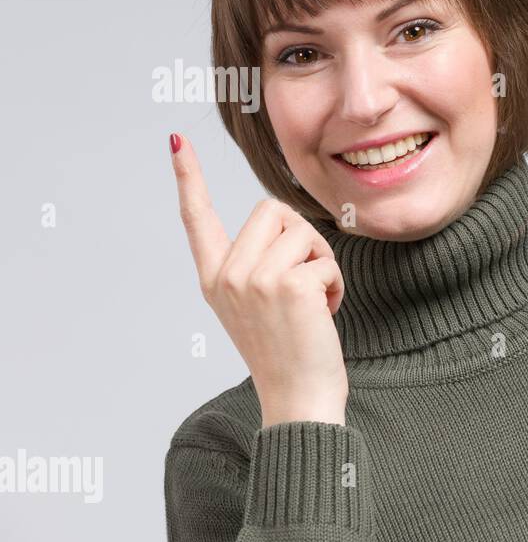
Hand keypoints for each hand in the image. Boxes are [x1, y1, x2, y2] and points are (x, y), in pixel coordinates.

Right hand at [169, 132, 347, 427]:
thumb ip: (258, 266)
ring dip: (323, 262)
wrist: (298, 400)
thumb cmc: (289, 354)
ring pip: (302, 231)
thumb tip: (280, 223)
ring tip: (316, 302)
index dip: (188, 177)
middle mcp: (226, 276)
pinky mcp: (288, 285)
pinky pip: (325, 258)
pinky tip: (325, 314)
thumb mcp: (259, 305)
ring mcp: (253, 279)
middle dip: (302, 238)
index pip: (197, 218)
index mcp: (214, 279)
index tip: (176, 141)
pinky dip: (336, 284)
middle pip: (272, 210)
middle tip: (307, 282)